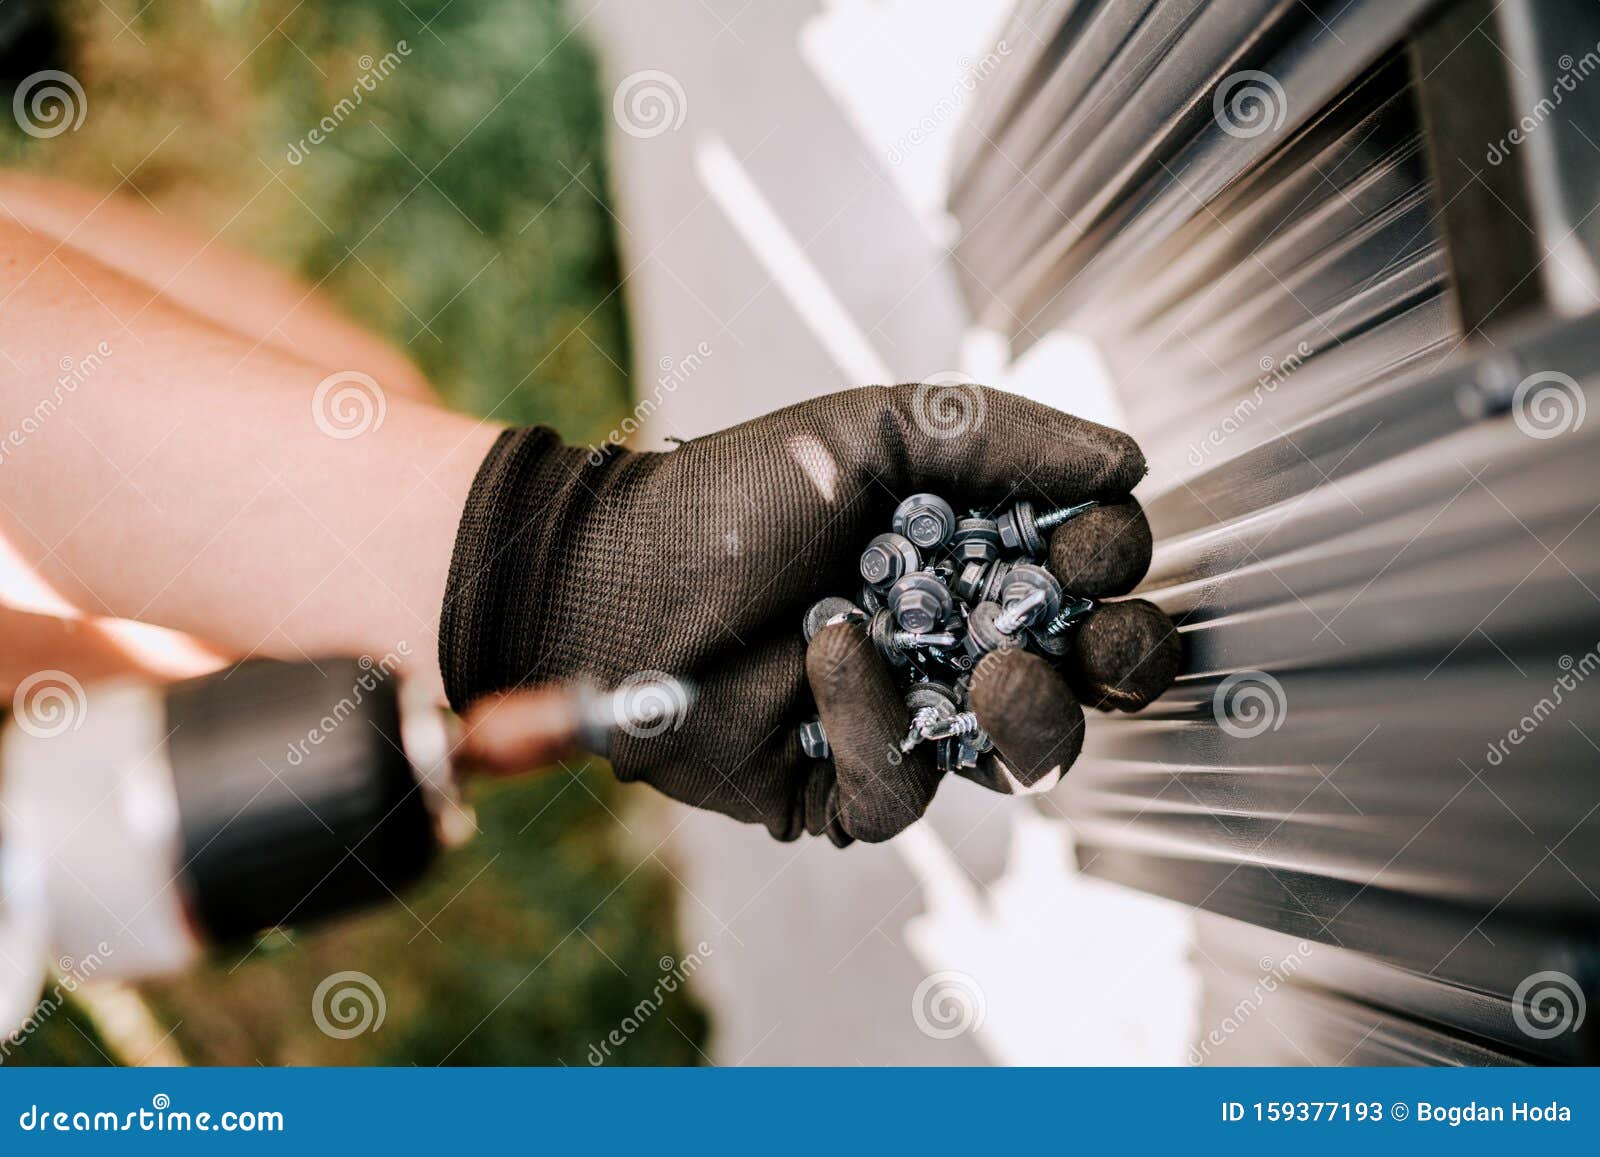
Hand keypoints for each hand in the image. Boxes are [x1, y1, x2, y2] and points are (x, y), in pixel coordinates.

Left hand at [440, 384, 1179, 844]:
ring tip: (989, 672)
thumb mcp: (877, 432)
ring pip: (1029, 755)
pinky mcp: (848, 788)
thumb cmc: (740, 493)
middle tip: (1092, 638)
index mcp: (979, 553)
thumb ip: (1005, 437)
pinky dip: (875, 722)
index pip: (1096, 572)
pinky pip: (904, 790)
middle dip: (1122, 658)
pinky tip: (827, 655)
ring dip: (1033, 714)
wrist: (615, 572)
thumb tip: (1130, 460)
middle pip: (1095, 675)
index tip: (1082, 542)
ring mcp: (912, 717)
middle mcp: (960, 639)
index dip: (1111, 563)